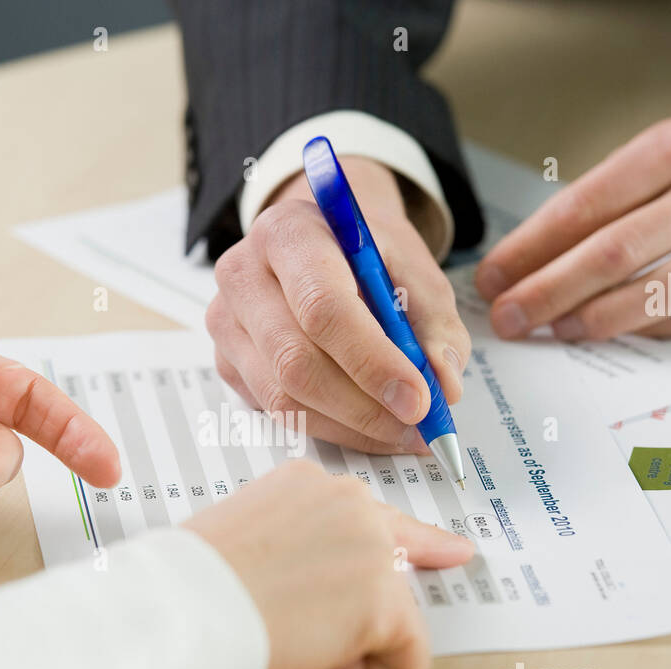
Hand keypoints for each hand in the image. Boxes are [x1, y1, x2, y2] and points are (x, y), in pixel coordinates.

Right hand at [185, 459, 474, 668]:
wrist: (173, 610)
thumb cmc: (188, 584)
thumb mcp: (244, 533)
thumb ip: (295, 540)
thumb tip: (324, 579)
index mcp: (309, 483)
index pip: (376, 516)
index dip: (405, 547)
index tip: (450, 550)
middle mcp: (351, 502)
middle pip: (405, 557)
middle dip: (380, 601)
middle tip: (351, 624)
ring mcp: (375, 550)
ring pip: (399, 614)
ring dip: (355, 640)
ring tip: (291, 637)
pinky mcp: (386, 603)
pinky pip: (408, 660)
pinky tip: (317, 661)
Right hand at [207, 156, 470, 453]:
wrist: (320, 241)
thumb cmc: (365, 253)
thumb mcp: (414, 269)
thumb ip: (435, 325)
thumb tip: (443, 386)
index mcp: (289, 234)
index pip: (322, 307)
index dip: (372, 362)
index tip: (418, 400)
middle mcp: (243, 274)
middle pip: (296, 361)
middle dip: (364, 407)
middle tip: (416, 428)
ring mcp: (226, 322)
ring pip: (283, 397)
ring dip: (350, 426)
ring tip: (401, 431)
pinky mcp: (226, 362)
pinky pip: (276, 412)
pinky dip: (330, 428)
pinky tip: (367, 425)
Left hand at [477, 107, 670, 339]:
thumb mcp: (670, 152)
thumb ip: (610, 198)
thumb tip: (530, 256)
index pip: (584, 204)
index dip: (529, 248)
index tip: (492, 277)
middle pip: (611, 251)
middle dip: (546, 290)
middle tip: (506, 316)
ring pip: (655, 290)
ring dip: (591, 318)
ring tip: (551, 329)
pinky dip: (643, 328)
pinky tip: (607, 332)